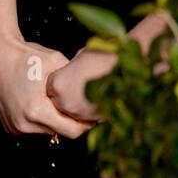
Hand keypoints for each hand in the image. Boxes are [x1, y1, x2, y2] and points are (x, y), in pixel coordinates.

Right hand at [0, 33, 92, 138]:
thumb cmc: (27, 55)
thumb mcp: (56, 61)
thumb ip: (73, 81)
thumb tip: (94, 92)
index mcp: (36, 110)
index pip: (71, 131)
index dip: (86, 124)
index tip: (96, 115)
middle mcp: (24, 124)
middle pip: (59, 132)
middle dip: (71, 121)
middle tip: (81, 107)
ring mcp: (15, 127)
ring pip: (46, 131)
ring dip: (55, 120)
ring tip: (56, 100)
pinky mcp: (9, 127)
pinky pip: (33, 128)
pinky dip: (40, 119)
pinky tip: (40, 101)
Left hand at [47, 11, 171, 123]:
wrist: (126, 66)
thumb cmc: (102, 56)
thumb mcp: (79, 58)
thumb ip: (68, 70)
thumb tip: (68, 75)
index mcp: (58, 85)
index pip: (50, 88)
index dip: (60, 82)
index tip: (67, 76)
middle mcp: (65, 103)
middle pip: (59, 103)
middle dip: (67, 96)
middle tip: (78, 85)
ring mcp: (80, 114)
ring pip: (73, 112)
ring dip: (78, 104)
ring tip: (91, 89)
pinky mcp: (95, 120)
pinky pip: (87, 117)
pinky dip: (90, 110)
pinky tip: (99, 96)